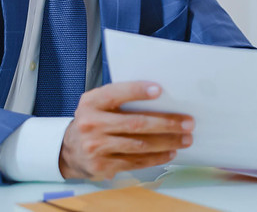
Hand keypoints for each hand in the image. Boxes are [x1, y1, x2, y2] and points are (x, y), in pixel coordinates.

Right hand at [58, 81, 192, 179]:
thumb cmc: (94, 120)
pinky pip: (135, 161)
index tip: (159, 90)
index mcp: (92, 103)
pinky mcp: (102, 165)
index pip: (117, 94)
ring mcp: (96, 147)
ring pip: (139, 145)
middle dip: (166, 123)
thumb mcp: (98, 103)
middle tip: (188, 122)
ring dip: (166, 142)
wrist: (69, 150)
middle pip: (135, 123)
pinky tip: (170, 152)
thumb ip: (121, 97)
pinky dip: (156, 158)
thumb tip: (161, 96)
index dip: (138, 91)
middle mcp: (91, 124)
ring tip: (185, 139)